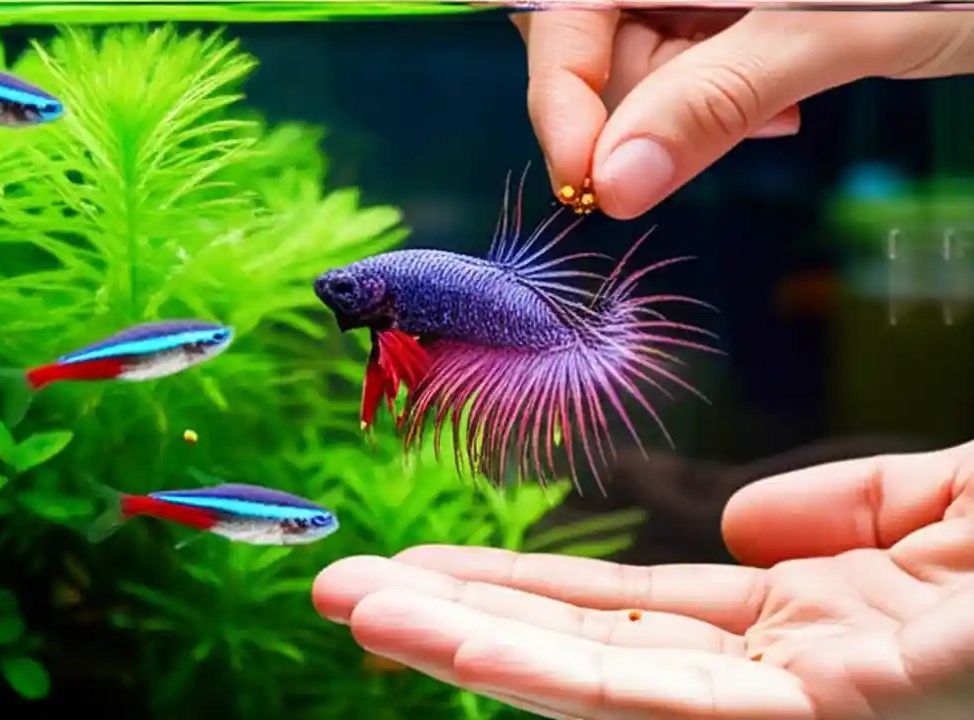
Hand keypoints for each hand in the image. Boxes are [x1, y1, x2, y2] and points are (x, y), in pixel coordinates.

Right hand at [312, 440, 973, 718]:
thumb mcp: (959, 509)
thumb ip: (857, 506)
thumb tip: (750, 525)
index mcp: (804, 633)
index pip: (627, 617)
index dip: (521, 588)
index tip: (429, 562)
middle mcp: (777, 684)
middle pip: (585, 656)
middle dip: (458, 622)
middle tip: (343, 592)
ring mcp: (790, 713)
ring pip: (595, 690)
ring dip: (467, 647)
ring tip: (361, 608)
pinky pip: (656, 706)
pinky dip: (547, 675)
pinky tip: (458, 640)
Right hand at [514, 7, 973, 217]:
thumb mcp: (826, 31)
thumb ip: (713, 101)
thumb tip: (616, 183)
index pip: (562, 11)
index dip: (560, 94)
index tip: (585, 178)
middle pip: (588, 37)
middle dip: (635, 106)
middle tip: (698, 145)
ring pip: (633, 58)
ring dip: (682, 112)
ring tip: (771, 116)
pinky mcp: (725, 7)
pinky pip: (680, 61)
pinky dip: (714, 100)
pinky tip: (774, 104)